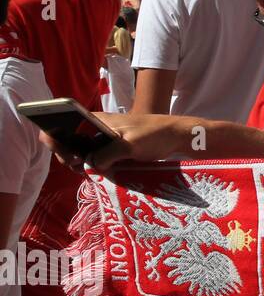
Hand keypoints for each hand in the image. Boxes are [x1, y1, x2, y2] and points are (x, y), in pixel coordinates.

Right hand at [39, 113, 190, 171]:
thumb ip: (107, 154)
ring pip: (83, 155)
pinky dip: (95, 168)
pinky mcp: (113, 152)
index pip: (64, 125)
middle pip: (69, 144)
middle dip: (69, 157)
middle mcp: (96, 130)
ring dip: (82, 165)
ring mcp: (104, 142)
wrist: (175, 137)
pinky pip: (96, 161)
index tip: (69, 155)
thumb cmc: (152, 134)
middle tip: (79, 167)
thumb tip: (90, 166)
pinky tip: (100, 174)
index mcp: (95, 121)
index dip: (57, 139)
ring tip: (90, 172)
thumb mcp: (128, 144)